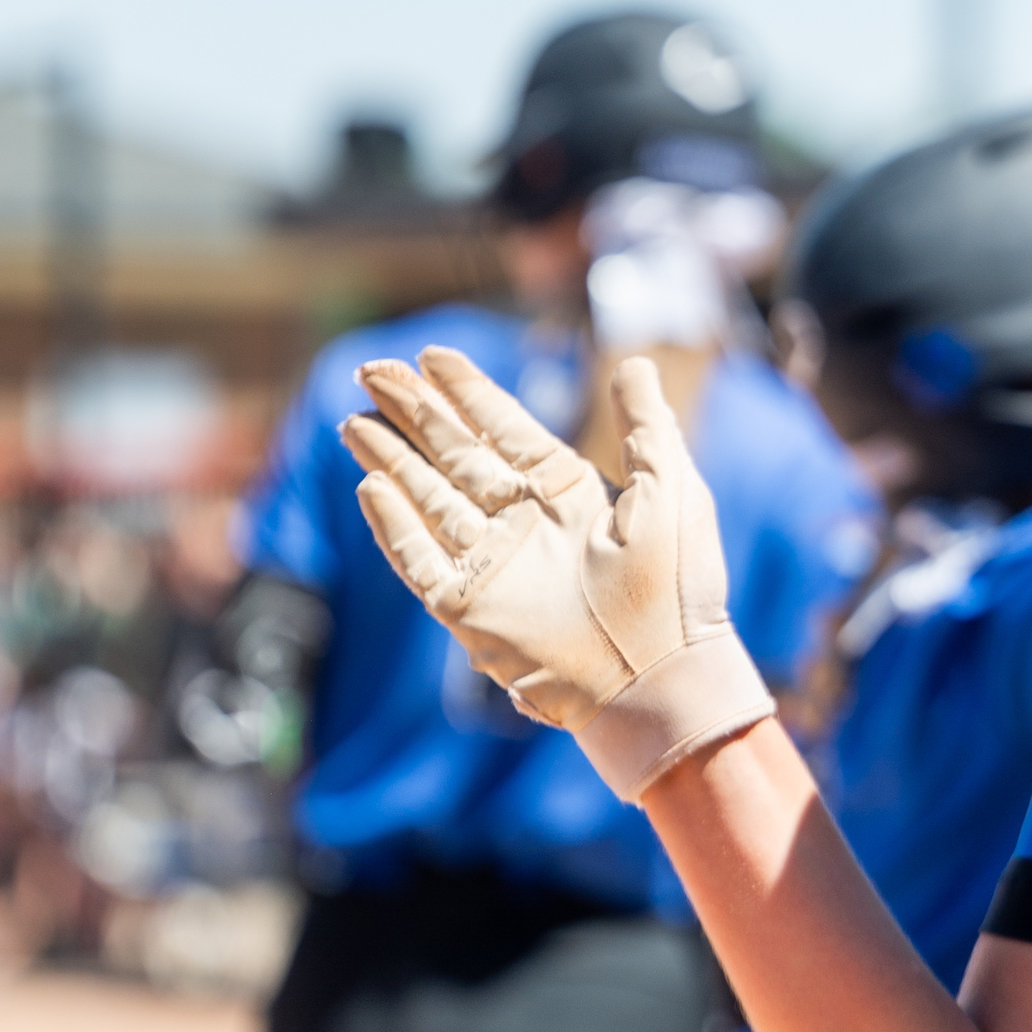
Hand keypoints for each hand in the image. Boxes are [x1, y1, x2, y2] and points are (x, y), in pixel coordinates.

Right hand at [341, 345, 775, 799]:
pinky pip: (421, 561)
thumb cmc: (677, 588)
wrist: (662, 674)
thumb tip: (634, 362)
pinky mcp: (471, 610)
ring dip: (392, 459)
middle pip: (456, 456)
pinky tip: (369, 488)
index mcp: (570, 494)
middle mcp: (526, 525)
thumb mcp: (671, 490)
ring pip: (428, 499)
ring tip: (354, 420)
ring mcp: (495, 566)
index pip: (505, 431)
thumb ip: (647, 425)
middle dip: (415, 413)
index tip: (430, 356)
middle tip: (372, 370)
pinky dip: (394, 526)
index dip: (468, 393)